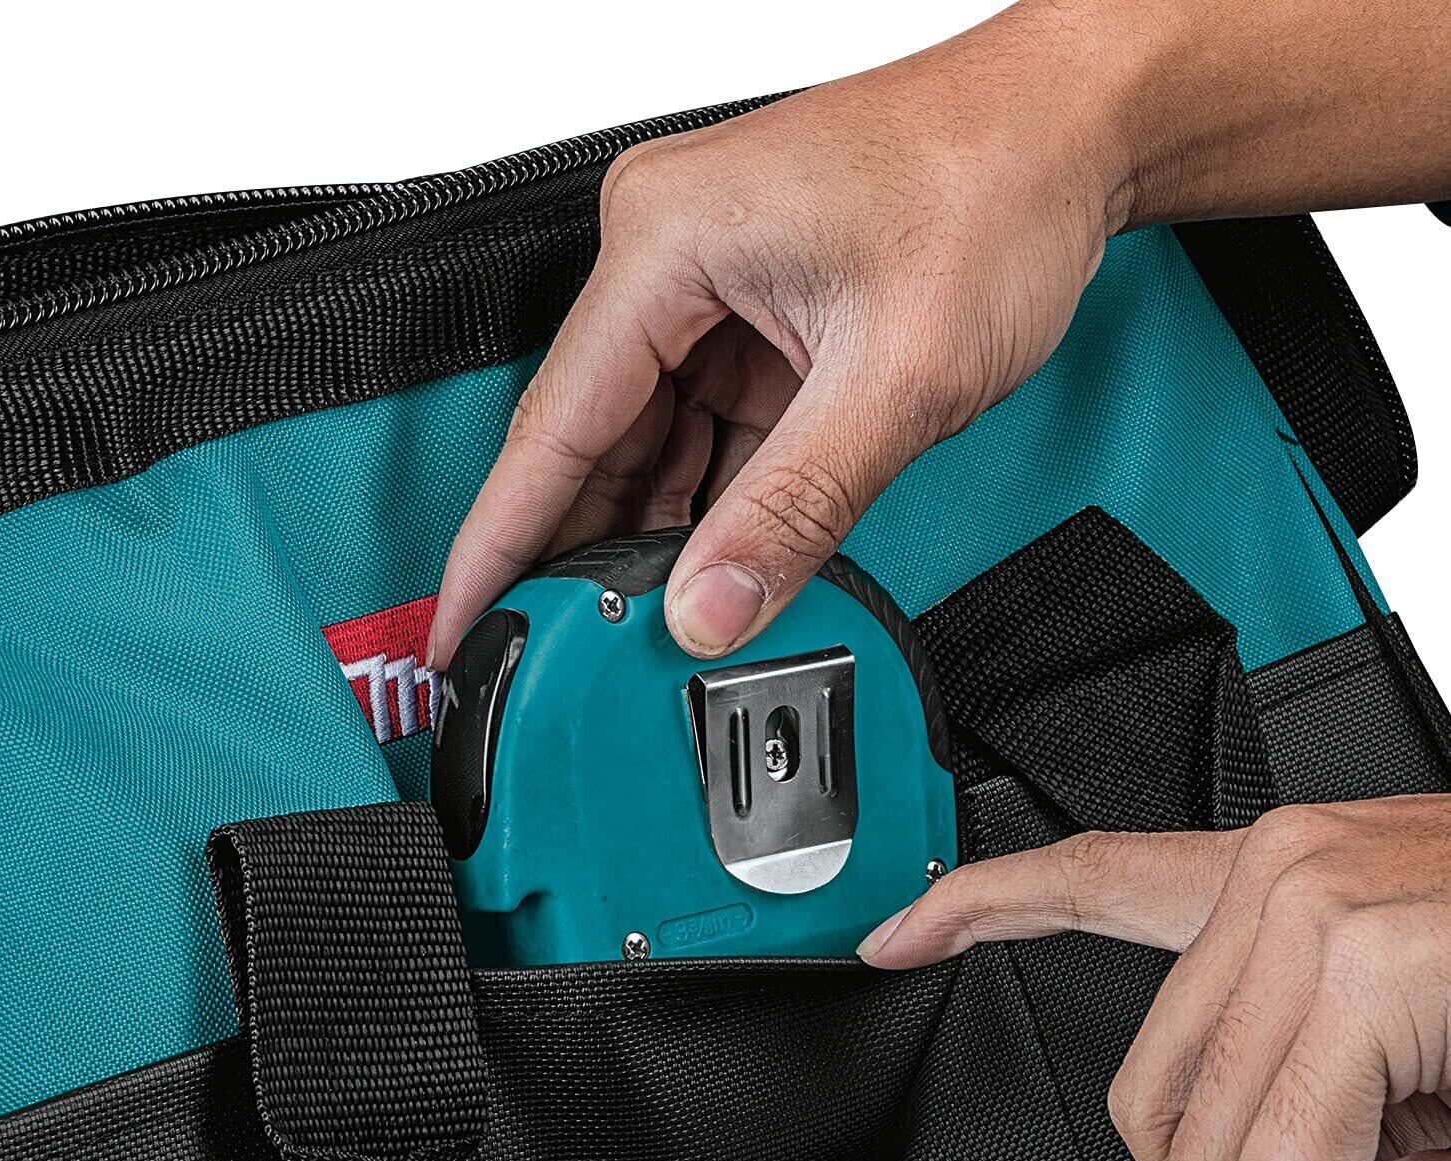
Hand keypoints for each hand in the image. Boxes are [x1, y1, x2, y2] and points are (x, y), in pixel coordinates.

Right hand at [427, 3, 1134, 666]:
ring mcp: (704, 290)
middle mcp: (665, 257)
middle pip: (589, 443)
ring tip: (635, 627)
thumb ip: (794, 509)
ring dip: (650, 536)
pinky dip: (706, 504)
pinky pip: (701, 433)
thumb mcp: (895, 376)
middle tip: (558, 657)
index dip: (500, 542)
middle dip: (580, 553)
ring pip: (645, 447)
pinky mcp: (748, 321)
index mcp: (664, 241)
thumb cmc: (995, 184)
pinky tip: (706, 567)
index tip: (459, 622)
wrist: (1074, 130)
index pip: (550, 423)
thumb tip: (711, 606)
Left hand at [858, 797, 1450, 1160]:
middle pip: (1148, 1099)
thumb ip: (1316, 1085)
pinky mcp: (1370, 962)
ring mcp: (1317, 909)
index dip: (982, 906)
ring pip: (1213, 1149)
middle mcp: (1281, 876)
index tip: (897, 933)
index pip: (1095, 877)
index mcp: (1282, 880)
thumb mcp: (1416, 1037)